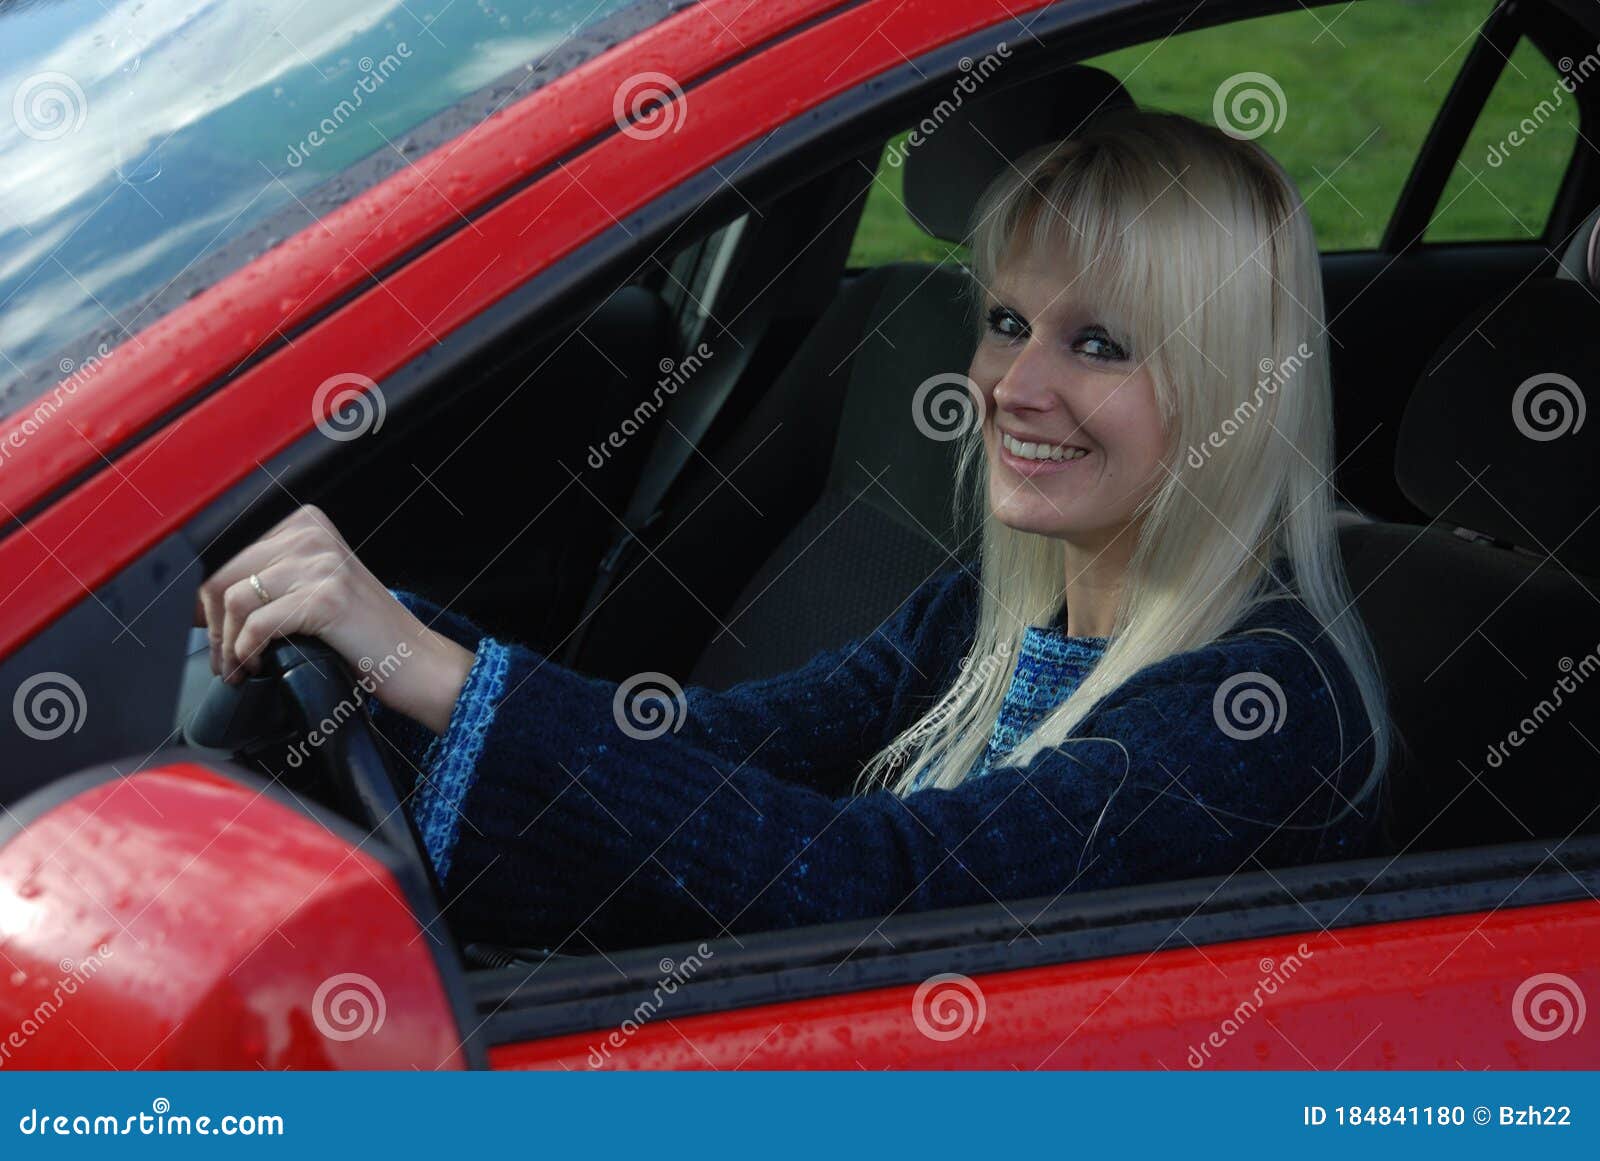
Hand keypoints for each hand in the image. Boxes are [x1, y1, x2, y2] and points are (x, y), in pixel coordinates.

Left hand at [194, 504, 473, 734]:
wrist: (418, 661)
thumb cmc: (365, 634)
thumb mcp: (313, 590)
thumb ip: (268, 583)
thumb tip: (200, 601)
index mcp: (305, 524)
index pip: (226, 553)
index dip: (206, 599)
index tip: (207, 631)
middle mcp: (312, 534)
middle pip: (222, 574)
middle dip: (212, 626)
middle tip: (223, 660)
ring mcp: (321, 564)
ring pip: (233, 599)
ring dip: (227, 644)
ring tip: (238, 667)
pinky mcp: (326, 599)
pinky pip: (257, 624)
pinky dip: (247, 652)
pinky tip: (258, 666)